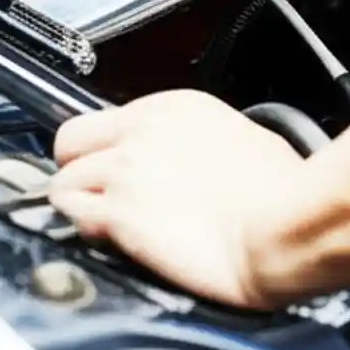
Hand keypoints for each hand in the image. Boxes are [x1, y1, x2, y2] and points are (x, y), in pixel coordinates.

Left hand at [49, 90, 305, 308]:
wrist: (285, 227)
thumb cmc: (283, 193)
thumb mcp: (247, 141)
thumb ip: (203, 146)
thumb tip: (200, 163)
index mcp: (172, 109)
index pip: (106, 120)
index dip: (104, 149)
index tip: (112, 169)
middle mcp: (140, 132)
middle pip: (69, 140)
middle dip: (76, 168)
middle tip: (95, 195)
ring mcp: (124, 171)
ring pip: (63, 182)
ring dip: (79, 204)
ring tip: (104, 226)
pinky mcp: (118, 213)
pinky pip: (70, 215)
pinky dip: (81, 229)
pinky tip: (106, 239)